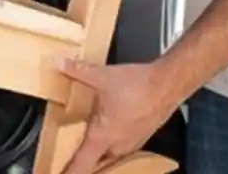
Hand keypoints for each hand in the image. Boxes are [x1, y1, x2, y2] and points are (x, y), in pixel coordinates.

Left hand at [56, 58, 182, 173]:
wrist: (169, 83)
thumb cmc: (139, 85)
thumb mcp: (103, 76)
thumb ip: (78, 70)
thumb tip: (59, 63)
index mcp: (103, 137)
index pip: (81, 166)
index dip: (68, 172)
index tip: (58, 173)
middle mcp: (117, 146)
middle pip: (94, 164)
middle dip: (81, 160)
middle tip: (67, 155)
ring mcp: (131, 144)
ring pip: (108, 156)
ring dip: (97, 152)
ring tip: (85, 142)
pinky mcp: (140, 137)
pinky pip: (120, 148)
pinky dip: (110, 144)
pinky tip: (108, 129)